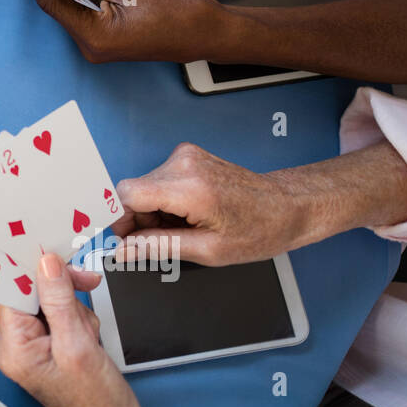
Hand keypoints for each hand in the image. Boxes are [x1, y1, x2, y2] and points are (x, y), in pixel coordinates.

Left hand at [0, 252, 145, 406]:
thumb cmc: (96, 401)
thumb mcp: (78, 346)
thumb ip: (60, 301)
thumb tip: (47, 264)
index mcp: (13, 346)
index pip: (12, 290)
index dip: (31, 268)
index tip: (48, 249)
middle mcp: (17, 344)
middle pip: (33, 291)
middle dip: (63, 292)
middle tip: (85, 283)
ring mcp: (34, 343)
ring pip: (52, 299)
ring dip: (76, 309)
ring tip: (88, 334)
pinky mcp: (50, 342)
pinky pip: (62, 313)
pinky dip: (80, 319)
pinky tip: (88, 336)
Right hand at [112, 142, 307, 266]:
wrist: (286, 207)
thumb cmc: (259, 230)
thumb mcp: (208, 250)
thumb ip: (158, 247)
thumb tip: (124, 250)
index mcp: (190, 187)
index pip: (127, 194)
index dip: (120, 220)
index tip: (123, 238)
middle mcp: (184, 164)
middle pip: (134, 192)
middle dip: (140, 220)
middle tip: (164, 240)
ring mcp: (186, 156)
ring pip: (144, 187)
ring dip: (153, 212)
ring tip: (184, 228)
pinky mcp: (188, 156)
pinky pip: (158, 181)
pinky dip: (165, 201)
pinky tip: (188, 214)